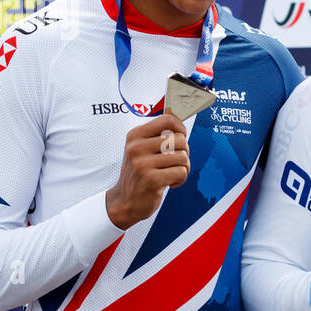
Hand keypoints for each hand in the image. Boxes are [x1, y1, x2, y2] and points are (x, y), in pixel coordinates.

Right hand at [105, 113, 189, 229]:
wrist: (125, 201)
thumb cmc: (139, 172)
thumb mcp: (141, 148)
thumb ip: (157, 133)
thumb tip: (174, 109)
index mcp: (135, 135)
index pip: (168, 120)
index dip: (181, 128)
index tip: (182, 137)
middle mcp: (137, 147)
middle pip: (180, 139)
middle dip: (185, 152)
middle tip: (175, 161)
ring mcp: (143, 163)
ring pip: (183, 157)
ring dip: (183, 168)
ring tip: (172, 173)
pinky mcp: (151, 179)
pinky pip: (181, 172)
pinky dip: (181, 179)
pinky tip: (170, 183)